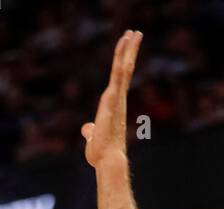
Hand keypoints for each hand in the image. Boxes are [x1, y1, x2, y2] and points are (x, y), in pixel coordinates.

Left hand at [81, 29, 141, 168]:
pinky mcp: (113, 100)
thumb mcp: (93, 138)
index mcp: (114, 105)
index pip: (119, 79)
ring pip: (124, 68)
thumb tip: (87, 129)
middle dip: (130, 50)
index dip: (123, 62)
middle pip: (125, 70)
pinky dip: (122, 60)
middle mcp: (119, 100)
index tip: (127, 48)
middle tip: (136, 32)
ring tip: (135, 32)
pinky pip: (118, 75)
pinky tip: (126, 45)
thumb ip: (91, 130)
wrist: (108, 162)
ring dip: (129, 49)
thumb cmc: (102, 154)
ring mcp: (117, 99)